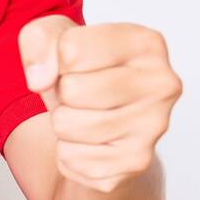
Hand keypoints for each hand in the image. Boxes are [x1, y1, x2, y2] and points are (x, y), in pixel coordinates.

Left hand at [18, 17, 181, 193]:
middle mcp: (161, 84)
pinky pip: (71, 158)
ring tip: (85, 114)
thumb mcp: (53, 37)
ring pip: (67, 125)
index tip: (75, 63)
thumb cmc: (81, 70)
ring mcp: (153, 126)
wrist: (101, 116)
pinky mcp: (136, 162)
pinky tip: (90, 140)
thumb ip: (38, 41)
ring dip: (63, 122)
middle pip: (71, 90)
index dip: (57, 60)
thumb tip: (39, 79)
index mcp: (146, 43)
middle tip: (80, 93)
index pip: (71, 50)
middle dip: (61, 93)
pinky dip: (68, 151)